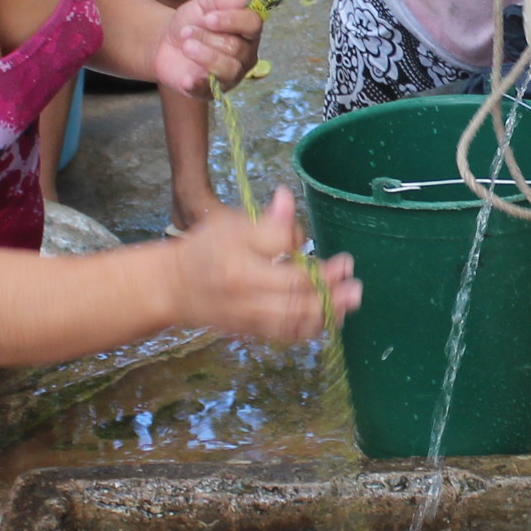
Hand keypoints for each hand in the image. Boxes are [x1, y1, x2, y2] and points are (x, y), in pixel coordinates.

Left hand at [153, 0, 262, 94]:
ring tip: (185, 46)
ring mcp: (230, 76)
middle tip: (186, 31)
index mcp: (247, 31)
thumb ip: (222, 1)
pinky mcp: (212, 92)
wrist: (165, 43)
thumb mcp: (203, 5)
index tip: (208, 18)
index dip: (232, 20)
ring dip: (204, 55)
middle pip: (237, 48)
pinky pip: (211, 90)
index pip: (253, 25)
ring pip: (228, 69)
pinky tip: (186, 78)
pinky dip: (198, 84)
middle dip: (208, 38)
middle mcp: (245, 56)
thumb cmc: (191, 22)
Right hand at [167, 190, 359, 342]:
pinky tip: (329, 318)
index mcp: (239, 261)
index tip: (334, 253)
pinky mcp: (250, 329)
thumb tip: (288, 198)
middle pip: (293, 292)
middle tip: (355, 283)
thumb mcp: (230, 225)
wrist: (175, 286)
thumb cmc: (206, 249)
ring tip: (349, 302)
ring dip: (325, 312)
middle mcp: (244, 292)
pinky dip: (309, 328)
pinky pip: (284, 333)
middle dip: (328, 288)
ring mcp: (248, 314)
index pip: (280, 250)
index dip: (307, 249)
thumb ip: (265, 221)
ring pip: (292, 318)